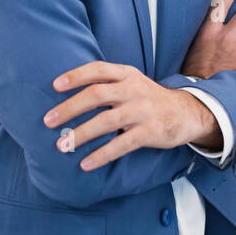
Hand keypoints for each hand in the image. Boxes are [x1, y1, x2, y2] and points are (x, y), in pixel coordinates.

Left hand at [43, 62, 219, 169]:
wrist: (187, 112)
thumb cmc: (148, 98)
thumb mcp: (132, 82)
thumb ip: (107, 84)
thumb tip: (68, 95)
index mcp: (126, 74)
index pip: (97, 70)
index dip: (75, 76)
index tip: (55, 86)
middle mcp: (133, 89)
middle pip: (96, 94)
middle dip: (70, 108)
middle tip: (48, 121)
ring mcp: (142, 111)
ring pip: (106, 121)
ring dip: (80, 134)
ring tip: (62, 145)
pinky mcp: (149, 132)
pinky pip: (121, 145)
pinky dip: (101, 155)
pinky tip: (85, 164)